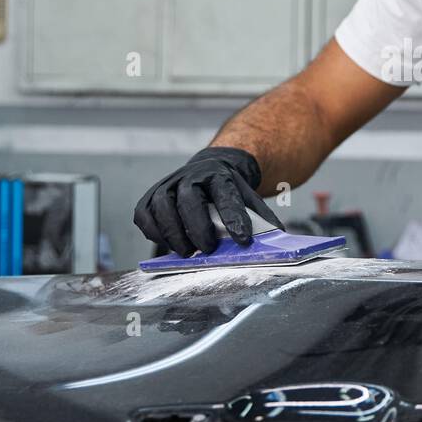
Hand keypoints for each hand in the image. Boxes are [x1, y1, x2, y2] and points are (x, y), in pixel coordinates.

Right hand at [133, 147, 283, 253]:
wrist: (208, 169)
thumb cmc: (228, 191)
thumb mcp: (249, 200)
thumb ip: (262, 221)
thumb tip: (277, 244)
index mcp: (219, 175)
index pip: (226, 195)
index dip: (234, 218)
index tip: (243, 240)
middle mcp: (190, 176)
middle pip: (189, 200)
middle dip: (198, 229)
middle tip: (208, 250)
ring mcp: (167, 184)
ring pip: (162, 206)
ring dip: (173, 234)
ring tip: (188, 251)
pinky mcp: (149, 197)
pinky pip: (143, 215)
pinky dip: (153, 232)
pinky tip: (168, 243)